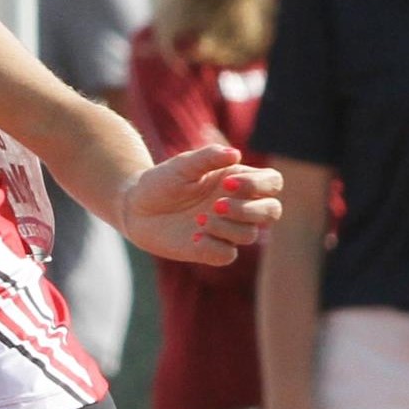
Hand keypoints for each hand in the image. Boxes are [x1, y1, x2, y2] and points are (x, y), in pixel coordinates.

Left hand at [122, 144, 281, 264]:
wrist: (135, 208)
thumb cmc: (162, 182)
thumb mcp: (182, 164)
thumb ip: (208, 157)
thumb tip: (235, 154)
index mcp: (237, 181)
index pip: (272, 183)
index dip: (259, 185)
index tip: (227, 182)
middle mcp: (237, 207)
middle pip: (271, 211)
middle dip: (250, 210)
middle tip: (217, 204)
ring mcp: (225, 230)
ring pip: (250, 235)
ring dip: (228, 226)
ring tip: (199, 219)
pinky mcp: (210, 250)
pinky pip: (228, 255)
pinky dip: (214, 246)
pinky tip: (194, 236)